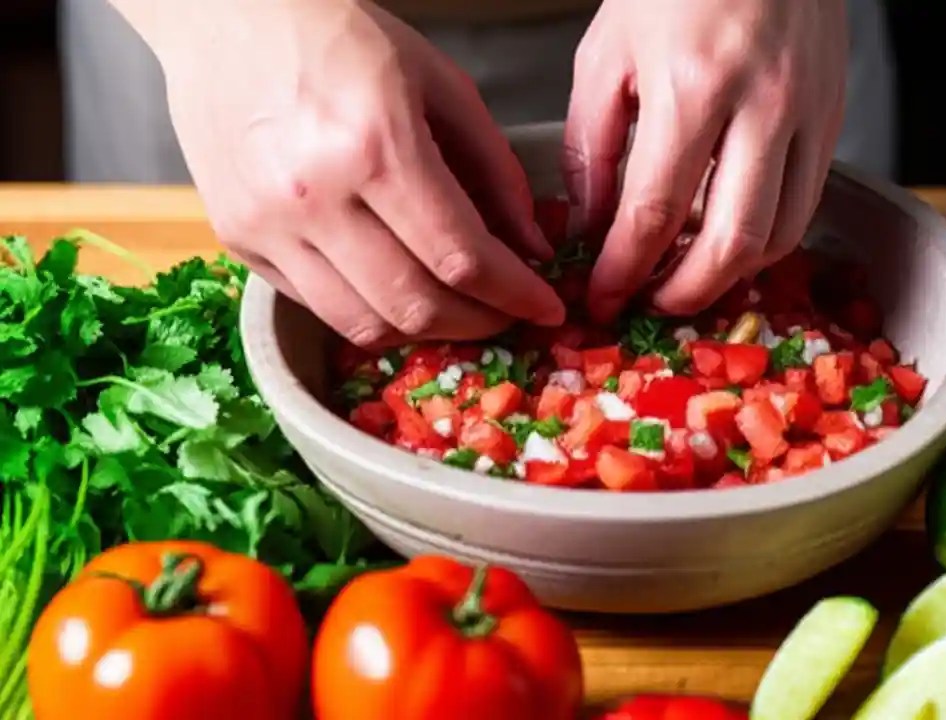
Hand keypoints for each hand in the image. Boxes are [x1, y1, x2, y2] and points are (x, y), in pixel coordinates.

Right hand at [116, 0, 564, 345]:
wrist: (223, 14)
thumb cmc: (339, 35)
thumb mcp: (440, 82)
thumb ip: (496, 169)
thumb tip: (532, 246)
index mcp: (375, 145)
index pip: (462, 256)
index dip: (515, 296)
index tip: (546, 308)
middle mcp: (315, 195)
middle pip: (416, 305)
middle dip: (479, 324)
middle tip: (506, 316)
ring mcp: (267, 224)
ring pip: (364, 325)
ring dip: (424, 331)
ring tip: (456, 310)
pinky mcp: (237, 238)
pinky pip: (317, 306)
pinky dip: (369, 313)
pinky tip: (396, 289)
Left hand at [563, 0, 847, 321]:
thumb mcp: (608, 50)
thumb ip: (595, 143)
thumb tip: (595, 224)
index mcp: (691, 84)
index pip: (654, 211)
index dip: (624, 271)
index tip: (602, 297)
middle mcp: (761, 106)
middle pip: (730, 244)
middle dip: (683, 293)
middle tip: (648, 303)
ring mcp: (808, 114)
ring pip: (780, 236)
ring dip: (729, 275)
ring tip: (686, 276)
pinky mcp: (834, 118)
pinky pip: (805, 205)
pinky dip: (765, 239)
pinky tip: (728, 238)